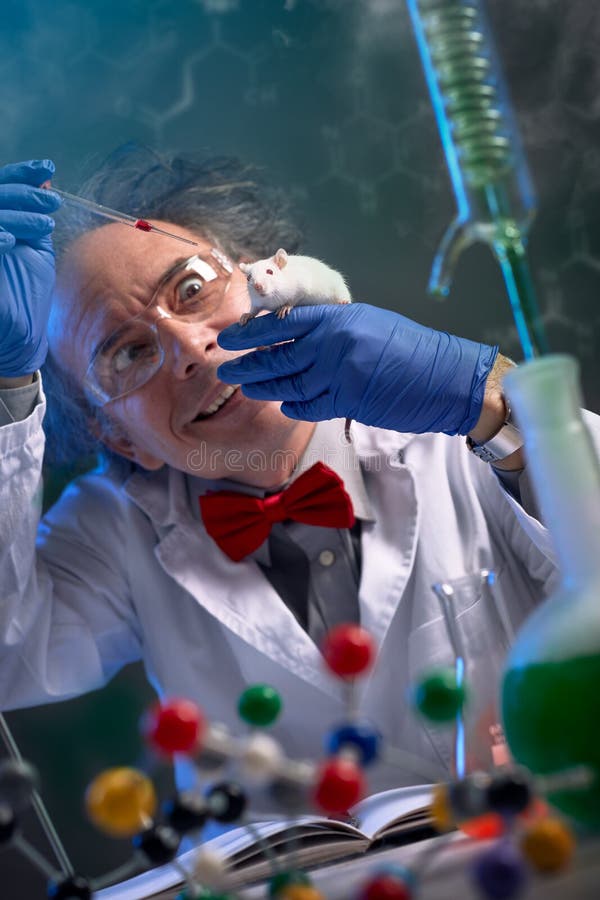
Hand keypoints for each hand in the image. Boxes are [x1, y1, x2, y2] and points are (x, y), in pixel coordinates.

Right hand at [0, 160, 61, 377]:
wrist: (18, 337)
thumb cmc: (26, 296)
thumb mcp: (34, 250)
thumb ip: (34, 218)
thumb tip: (45, 183)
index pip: (1, 186)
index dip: (22, 175)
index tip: (48, 169)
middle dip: (23, 194)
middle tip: (52, 203)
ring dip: (15, 215)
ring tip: (45, 225)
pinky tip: (11, 242)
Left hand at [217, 303, 497, 434]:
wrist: (447, 376)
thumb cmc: (412, 349)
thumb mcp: (370, 324)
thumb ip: (334, 329)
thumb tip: (297, 336)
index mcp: (338, 318)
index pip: (283, 322)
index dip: (251, 331)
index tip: (229, 336)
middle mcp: (334, 343)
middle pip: (277, 354)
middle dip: (246, 363)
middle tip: (223, 367)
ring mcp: (340, 373)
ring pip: (288, 382)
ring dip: (264, 386)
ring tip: (245, 387)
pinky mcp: (349, 401)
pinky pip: (309, 406)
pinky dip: (294, 406)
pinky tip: (283, 405)